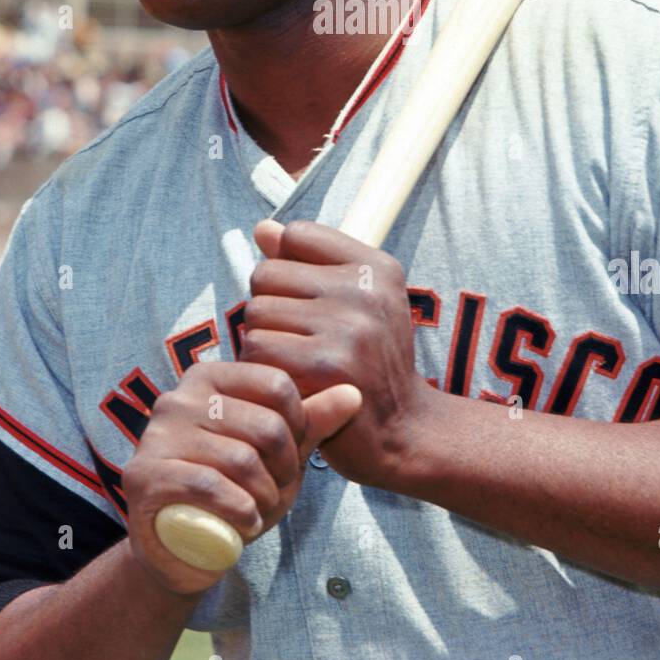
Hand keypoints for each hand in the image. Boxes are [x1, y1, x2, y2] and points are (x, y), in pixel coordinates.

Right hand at [123, 360, 359, 595]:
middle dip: (283, 470)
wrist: (178, 551)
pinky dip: (240, 512)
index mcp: (211, 376)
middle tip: (275, 493)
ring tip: (259, 510)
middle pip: (265, 425)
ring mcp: (157, 435)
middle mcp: (179, 397)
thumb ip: (312, 421)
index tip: (291, 459)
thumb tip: (354, 392)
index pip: (278, 384)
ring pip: (241, 459)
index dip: (299, 427)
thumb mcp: (279, 454)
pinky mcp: (144, 475)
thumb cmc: (233, 491)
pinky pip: (210, 487)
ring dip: (264, 497)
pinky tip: (244, 523)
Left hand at [242, 219, 436, 490]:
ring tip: (293, 362)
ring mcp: (347, 328)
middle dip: (268, 309)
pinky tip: (289, 383)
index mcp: (375, 266)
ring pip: (256, 314)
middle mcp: (365, 290)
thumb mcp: (357, 301)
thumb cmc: (372, 361)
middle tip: (296, 340)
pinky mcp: (324, 367)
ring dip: (261, 343)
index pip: (296, 235)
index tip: (304, 301)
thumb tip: (263, 230)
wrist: (403, 429)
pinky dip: (262, 370)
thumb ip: (307, 262)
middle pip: (266, 275)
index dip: (286, 268)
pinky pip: (257, 351)